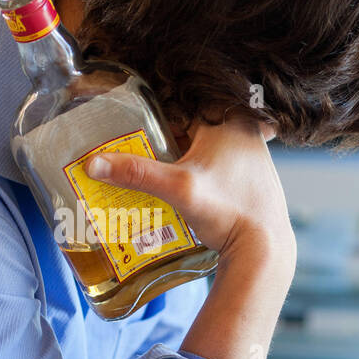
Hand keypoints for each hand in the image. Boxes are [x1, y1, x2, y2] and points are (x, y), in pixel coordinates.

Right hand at [84, 116, 294, 270]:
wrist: (263, 250)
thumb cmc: (229, 211)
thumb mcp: (178, 188)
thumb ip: (136, 172)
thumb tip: (95, 163)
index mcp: (232, 120)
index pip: (185, 108)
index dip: (159, 119)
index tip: (138, 132)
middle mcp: (247, 133)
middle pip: (194, 130)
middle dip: (170, 143)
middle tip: (145, 157)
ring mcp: (253, 158)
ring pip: (206, 150)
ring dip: (186, 162)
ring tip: (163, 177)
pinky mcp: (253, 181)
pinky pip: (219, 169)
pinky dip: (202, 177)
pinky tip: (187, 193)